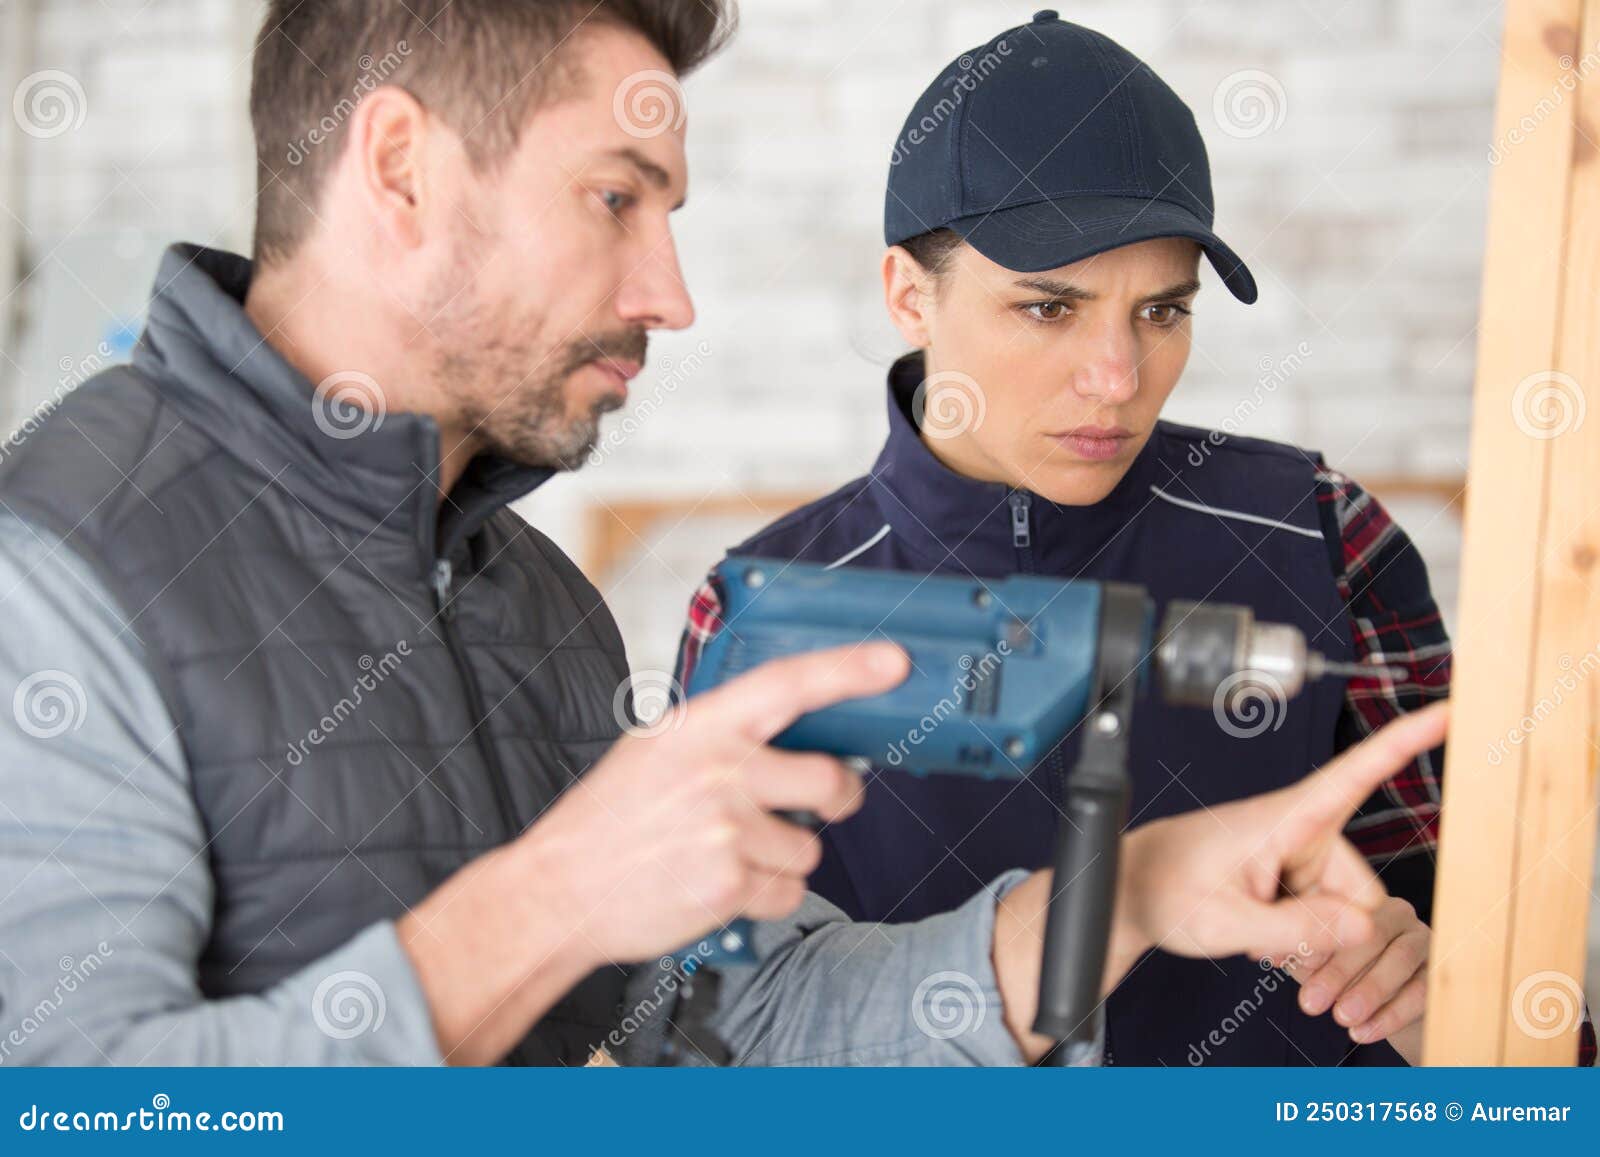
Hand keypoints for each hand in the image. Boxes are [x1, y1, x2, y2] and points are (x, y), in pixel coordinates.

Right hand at [400, 640, 908, 1063]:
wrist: (556, 891)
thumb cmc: (607, 822)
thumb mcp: (656, 751)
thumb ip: (720, 738)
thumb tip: (792, 736)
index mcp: (701, 727)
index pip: (787, 684)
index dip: (846, 670)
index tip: (892, 661)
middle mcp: (719, 771)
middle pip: (827, 781)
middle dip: (838, 798)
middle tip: (827, 803)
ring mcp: (726, 828)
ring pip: (809, 848)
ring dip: (783, 858)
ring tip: (726, 855)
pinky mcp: (729, 884)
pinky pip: (789, 892)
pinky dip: (766, 897)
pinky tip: (720, 887)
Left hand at [1117, 702, 1448, 967]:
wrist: (1131, 893)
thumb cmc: (1164, 891)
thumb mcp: (1224, 923)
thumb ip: (1296, 929)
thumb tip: (1367, 929)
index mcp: (1286, 819)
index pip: (1357, 772)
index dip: (1407, 739)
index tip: (1452, 708)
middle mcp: (1302, 831)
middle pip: (1362, 894)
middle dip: (1337, 938)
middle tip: (1278, 962)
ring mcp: (1299, 856)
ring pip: (1346, 915)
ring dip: (1315, 943)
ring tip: (1257, 946)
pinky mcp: (1294, 878)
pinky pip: (1328, 920)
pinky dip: (1304, 941)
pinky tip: (1264, 943)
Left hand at [1293, 894, 1427, 1061]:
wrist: (1385, 1009)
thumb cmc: (1336, 974)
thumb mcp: (1309, 961)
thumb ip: (1296, 953)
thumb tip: (1273, 952)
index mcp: (1357, 896)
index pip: (1339, 904)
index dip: (1316, 934)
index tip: (1289, 963)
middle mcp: (1393, 909)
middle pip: (1370, 932)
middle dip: (1338, 971)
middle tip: (1310, 1003)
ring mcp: (1422, 936)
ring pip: (1402, 957)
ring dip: (1370, 991)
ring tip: (1341, 1019)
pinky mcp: (1440, 968)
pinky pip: (1422, 988)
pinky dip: (1392, 1014)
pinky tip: (1364, 1032)